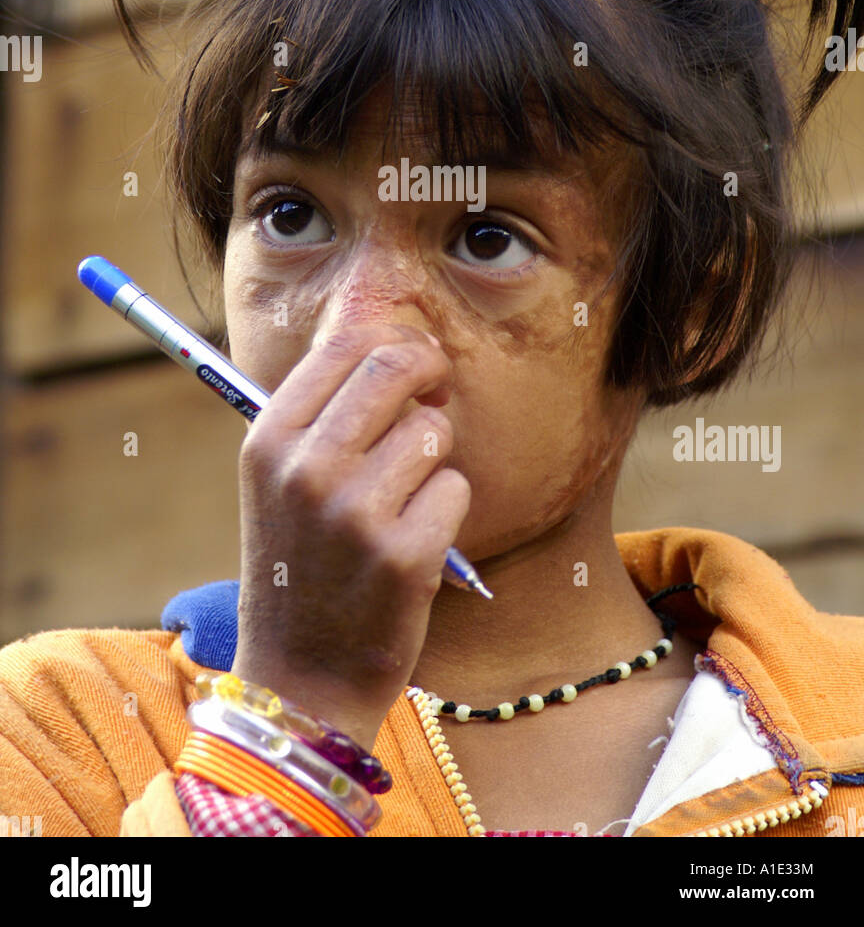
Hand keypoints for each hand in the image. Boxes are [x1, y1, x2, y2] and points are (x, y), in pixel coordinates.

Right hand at [230, 322, 470, 750]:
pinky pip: (455, 488)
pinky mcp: (405, 556)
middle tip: (437, 394)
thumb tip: (391, 344)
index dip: (393, 341)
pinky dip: (446, 510)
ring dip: (434, 458)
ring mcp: (355, 512)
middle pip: (394, 366)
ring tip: (404, 499)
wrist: (300, 679)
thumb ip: (322, 415)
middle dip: (430, 372)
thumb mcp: (277, 483)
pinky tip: (415, 540)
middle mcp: (306, 469)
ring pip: (433, 431)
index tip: (413, 359)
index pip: (343, 344)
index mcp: (268, 441)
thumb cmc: (300, 567)